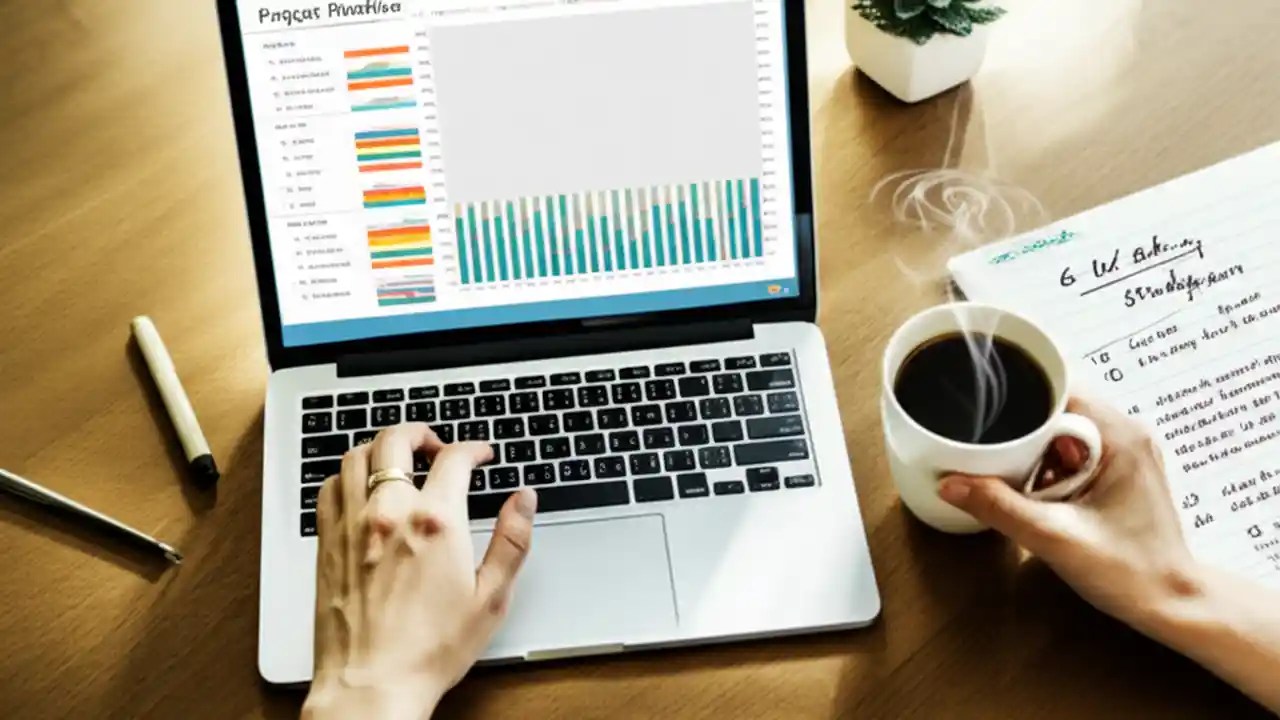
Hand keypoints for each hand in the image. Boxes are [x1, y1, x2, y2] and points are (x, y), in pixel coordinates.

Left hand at [302, 423, 536, 719]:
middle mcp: (390, 512)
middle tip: (437, 446)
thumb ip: (512, 540)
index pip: (455, 458)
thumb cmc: (430, 650)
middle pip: (397, 439)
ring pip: (357, 455)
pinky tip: (361, 487)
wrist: (372, 684)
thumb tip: (524, 501)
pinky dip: (347, 474)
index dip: (473, 449)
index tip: (481, 455)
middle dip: (422, 432)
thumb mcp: (491, 598)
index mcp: (436, 522)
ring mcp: (353, 524)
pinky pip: (328, 487)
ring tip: (399, 459)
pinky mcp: (327, 542)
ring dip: (382, 448)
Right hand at [937, 396, 1197, 631]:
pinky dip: (1048, 470)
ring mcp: (1124, 454)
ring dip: (1033, 454)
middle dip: (1021, 433)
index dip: (1019, 402)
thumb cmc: (1131, 571)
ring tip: (1017, 482)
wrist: (1171, 604)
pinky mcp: (1117, 474)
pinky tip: (1036, 496)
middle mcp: (1127, 434)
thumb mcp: (1055, 537)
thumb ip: (999, 507)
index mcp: (1121, 435)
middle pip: (1057, 410)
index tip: (984, 416)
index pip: (1059, 391)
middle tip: (993, 457)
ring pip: (1061, 434)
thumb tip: (949, 483)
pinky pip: (1071, 455)